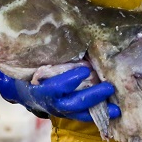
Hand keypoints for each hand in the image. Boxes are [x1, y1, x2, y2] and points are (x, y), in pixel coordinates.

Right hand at [0, 60, 119, 121]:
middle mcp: (50, 102)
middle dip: (91, 96)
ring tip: (118, 107)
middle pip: (71, 103)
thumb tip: (72, 26)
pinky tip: (115, 111)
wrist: (23, 87)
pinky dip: (98, 113)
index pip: (55, 87)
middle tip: (108, 87)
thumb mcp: (39, 59)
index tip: (86, 69)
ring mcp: (60, 109)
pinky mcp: (68, 112)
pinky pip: (84, 115)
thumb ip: (55, 50)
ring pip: (80, 112)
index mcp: (40, 87)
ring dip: (99, 109)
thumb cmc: (34, 67)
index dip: (69, 80)